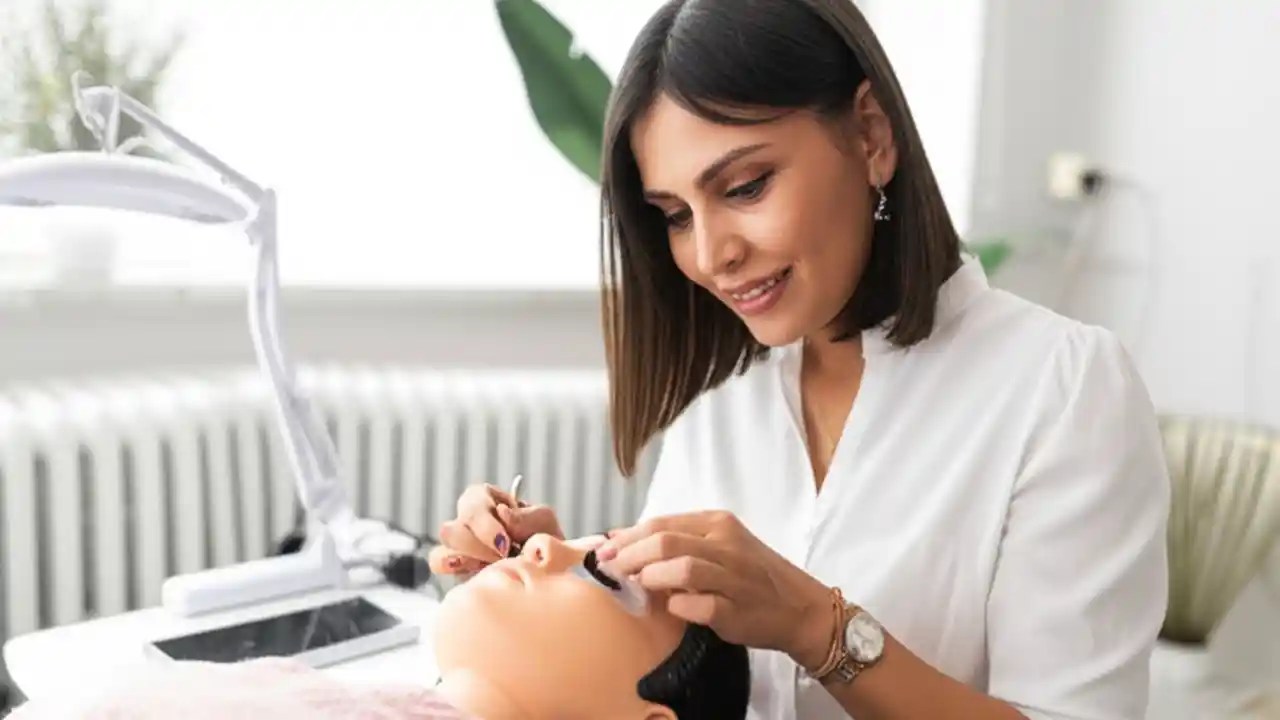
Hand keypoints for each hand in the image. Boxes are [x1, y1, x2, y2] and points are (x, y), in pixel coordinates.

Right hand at [427, 482, 563, 578]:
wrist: (551, 568)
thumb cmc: (544, 538)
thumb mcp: (544, 521)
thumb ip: (526, 517)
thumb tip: (502, 513)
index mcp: (484, 499)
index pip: (471, 503)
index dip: (485, 526)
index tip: (506, 543)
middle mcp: (465, 522)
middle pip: (450, 531)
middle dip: (478, 548)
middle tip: (504, 557)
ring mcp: (458, 549)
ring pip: (440, 554)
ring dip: (470, 564)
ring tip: (496, 568)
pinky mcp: (458, 572)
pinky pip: (442, 571)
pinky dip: (459, 575)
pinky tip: (482, 576)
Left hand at [596, 510, 836, 668]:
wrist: (800, 608)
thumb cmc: (752, 577)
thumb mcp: (721, 546)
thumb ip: (681, 543)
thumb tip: (624, 544)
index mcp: (718, 523)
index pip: (661, 523)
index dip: (626, 537)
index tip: (603, 550)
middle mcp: (726, 544)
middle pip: (665, 541)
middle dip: (629, 555)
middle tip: (611, 570)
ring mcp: (734, 577)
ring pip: (682, 567)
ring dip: (652, 577)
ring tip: (638, 586)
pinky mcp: (737, 610)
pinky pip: (700, 605)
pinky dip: (679, 606)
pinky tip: (672, 608)